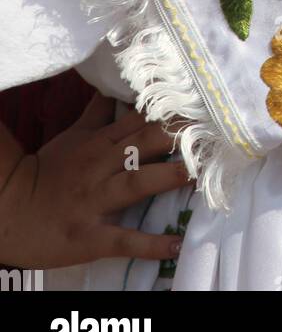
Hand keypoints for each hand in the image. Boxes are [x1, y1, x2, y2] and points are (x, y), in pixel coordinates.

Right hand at [0, 91, 193, 268]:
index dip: (171, 113)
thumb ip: (98, 113)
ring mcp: (95, 202)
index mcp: (99, 143)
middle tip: (212, 133)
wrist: (11, 210)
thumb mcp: (73, 137)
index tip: (202, 105)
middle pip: (143, 146)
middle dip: (177, 138)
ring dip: (168, 177)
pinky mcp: (90, 236)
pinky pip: (122, 240)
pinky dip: (149, 244)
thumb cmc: (47, 171)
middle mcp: (100, 167)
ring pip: (136, 184)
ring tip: (199, 174)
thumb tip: (115, 86)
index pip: (140, 122)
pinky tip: (175, 244)